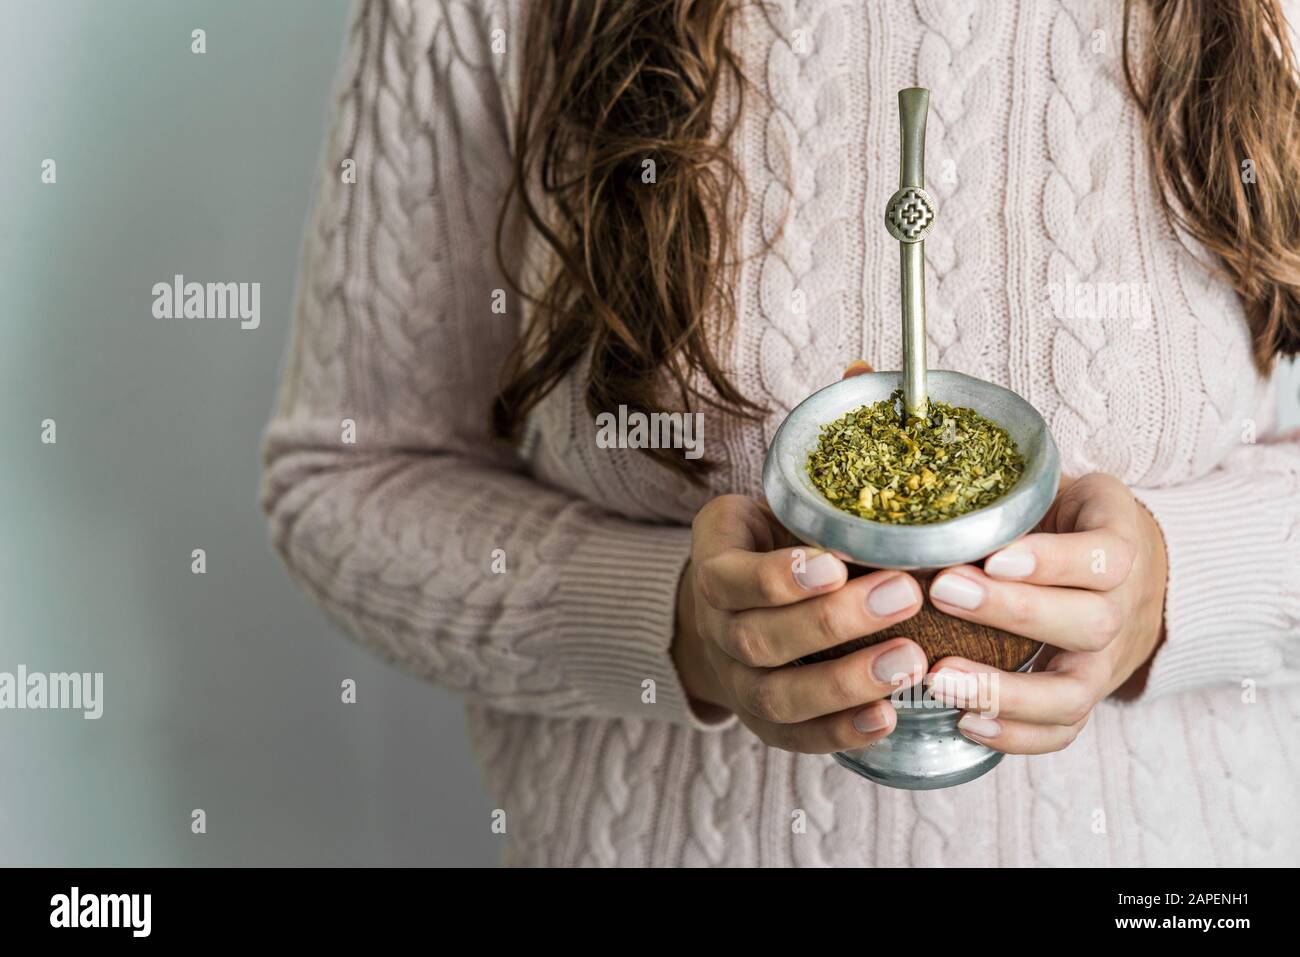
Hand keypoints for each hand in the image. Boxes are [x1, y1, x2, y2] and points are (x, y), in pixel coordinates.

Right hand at [672, 494, 926, 752]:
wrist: (737, 599)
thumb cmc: (778, 541)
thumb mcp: (783, 512)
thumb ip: (825, 516)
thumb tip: (914, 521)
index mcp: (714, 566)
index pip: (732, 580)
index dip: (782, 578)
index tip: (838, 564)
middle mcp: (716, 629)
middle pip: (758, 640)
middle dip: (833, 622)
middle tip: (904, 596)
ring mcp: (735, 681)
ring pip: (775, 697)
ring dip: (845, 683)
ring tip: (909, 663)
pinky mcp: (762, 722)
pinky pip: (794, 737)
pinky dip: (841, 732)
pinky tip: (888, 717)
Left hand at [925, 472, 1167, 753]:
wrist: (1138, 569)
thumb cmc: (1070, 520)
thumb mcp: (1057, 487)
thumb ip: (1013, 489)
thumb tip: (929, 486)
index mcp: (1120, 545)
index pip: (1102, 557)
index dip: (1050, 561)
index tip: (992, 556)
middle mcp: (1123, 609)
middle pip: (1088, 622)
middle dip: (1012, 612)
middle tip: (944, 592)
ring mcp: (1107, 661)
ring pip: (1074, 691)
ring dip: (1005, 690)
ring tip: (938, 678)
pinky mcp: (1087, 697)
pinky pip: (1063, 731)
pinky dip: (1017, 736)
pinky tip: (963, 723)